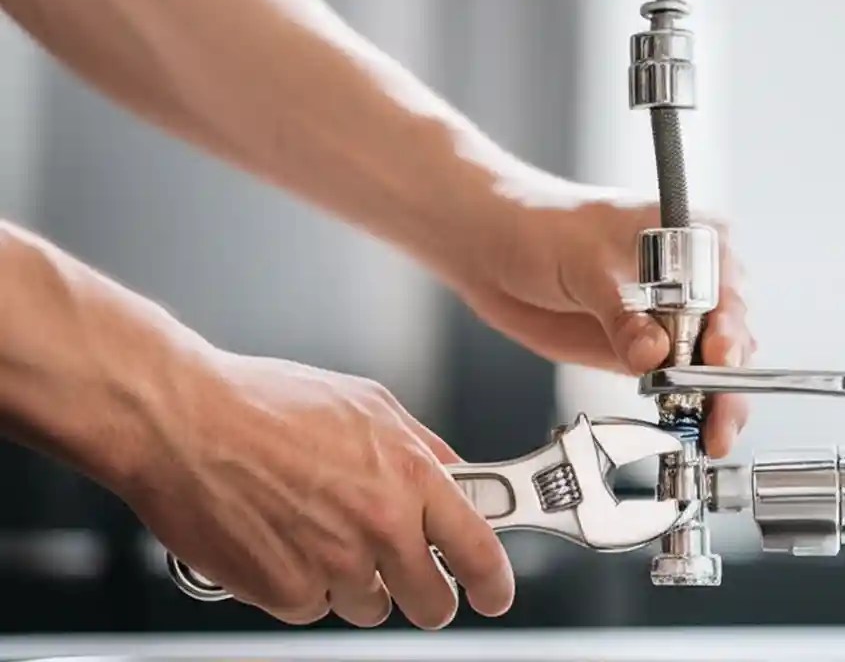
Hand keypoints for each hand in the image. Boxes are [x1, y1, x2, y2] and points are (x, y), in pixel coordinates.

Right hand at [122, 350, 512, 629]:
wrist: (182, 422)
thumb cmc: (266, 403)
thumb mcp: (369, 404)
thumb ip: (422, 447)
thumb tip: (457, 476)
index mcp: (410, 477)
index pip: (479, 551)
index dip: (493, 581)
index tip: (493, 592)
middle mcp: (379, 527)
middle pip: (433, 602)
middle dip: (427, 594)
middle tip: (407, 573)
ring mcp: (333, 566)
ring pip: (372, 607)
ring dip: (358, 583)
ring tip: (320, 531)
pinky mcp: (286, 593)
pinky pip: (315, 608)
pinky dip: (305, 585)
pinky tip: (284, 540)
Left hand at [452, 177, 755, 457]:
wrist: (496, 249)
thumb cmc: (541, 225)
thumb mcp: (583, 260)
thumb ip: (619, 310)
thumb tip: (652, 352)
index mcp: (694, 238)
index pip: (725, 288)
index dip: (726, 325)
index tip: (717, 355)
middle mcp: (696, 280)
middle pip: (730, 335)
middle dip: (729, 378)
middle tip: (718, 414)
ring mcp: (675, 319)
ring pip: (713, 368)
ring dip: (717, 402)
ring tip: (712, 434)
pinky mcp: (650, 353)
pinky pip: (681, 387)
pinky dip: (690, 412)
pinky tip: (694, 432)